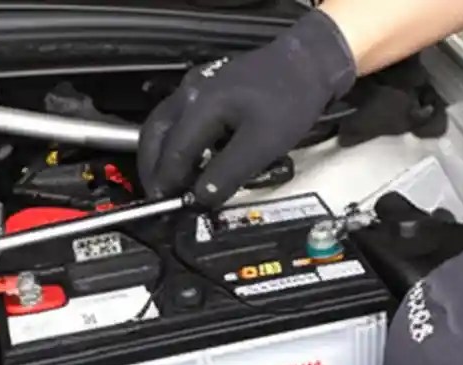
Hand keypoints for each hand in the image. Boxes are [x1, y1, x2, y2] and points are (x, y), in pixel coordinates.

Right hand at [138, 11, 356, 206]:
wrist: (310, 61)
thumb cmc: (291, 97)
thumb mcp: (262, 143)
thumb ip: (228, 173)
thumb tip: (203, 197)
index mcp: (201, 106)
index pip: (173, 153)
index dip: (167, 182)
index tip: (166, 204)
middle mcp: (191, 93)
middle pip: (155, 135)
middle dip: (151, 168)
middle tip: (157, 196)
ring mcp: (197, 86)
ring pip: (162, 125)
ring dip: (159, 154)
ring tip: (167, 180)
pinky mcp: (208, 88)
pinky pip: (178, 117)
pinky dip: (173, 140)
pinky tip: (187, 156)